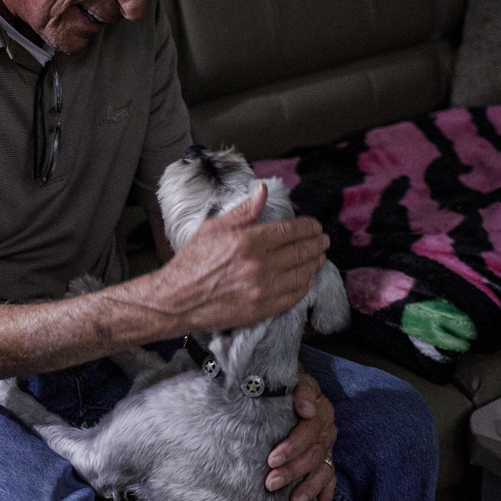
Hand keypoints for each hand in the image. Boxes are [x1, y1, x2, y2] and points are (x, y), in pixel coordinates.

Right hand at [158, 183, 329, 333]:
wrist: (177, 300)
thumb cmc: (192, 262)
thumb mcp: (214, 228)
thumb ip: (244, 211)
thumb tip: (263, 190)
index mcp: (248, 241)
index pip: (291, 231)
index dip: (308, 227)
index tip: (315, 226)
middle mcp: (260, 265)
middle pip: (301, 252)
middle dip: (317, 244)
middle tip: (323, 240)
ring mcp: (263, 290)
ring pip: (302, 274)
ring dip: (315, 264)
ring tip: (319, 257)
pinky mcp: (263, 309)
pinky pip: (294, 296)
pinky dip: (305, 286)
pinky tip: (307, 279)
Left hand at [265, 367, 336, 500]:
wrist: (279, 383)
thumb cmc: (278, 383)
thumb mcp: (285, 378)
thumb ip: (297, 389)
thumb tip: (307, 408)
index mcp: (318, 405)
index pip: (310, 428)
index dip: (294, 444)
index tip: (273, 458)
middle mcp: (326, 426)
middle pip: (314, 451)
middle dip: (293, 469)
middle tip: (271, 482)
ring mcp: (327, 443)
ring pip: (323, 467)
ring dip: (309, 486)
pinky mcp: (326, 456)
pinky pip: (331, 476)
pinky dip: (327, 492)